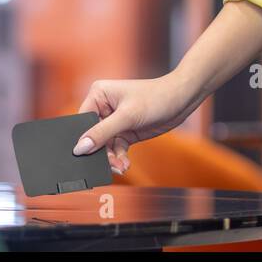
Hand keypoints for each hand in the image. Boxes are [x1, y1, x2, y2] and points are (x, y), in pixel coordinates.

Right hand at [72, 72, 201, 174]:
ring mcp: (115, 120)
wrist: (182, 99)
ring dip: (111, 158)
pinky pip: (116, 148)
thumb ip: (102, 133)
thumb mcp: (127, 116)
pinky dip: (119, 157)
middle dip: (100, 152)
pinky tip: (125, 164)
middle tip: (106, 166)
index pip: (82, 121)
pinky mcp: (126, 131)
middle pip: (93, 136)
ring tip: (120, 167)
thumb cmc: (156, 97)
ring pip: (105, 146)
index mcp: (99, 94)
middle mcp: (104, 107)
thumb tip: (80, 147)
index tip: (82, 158)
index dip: (82, 139)